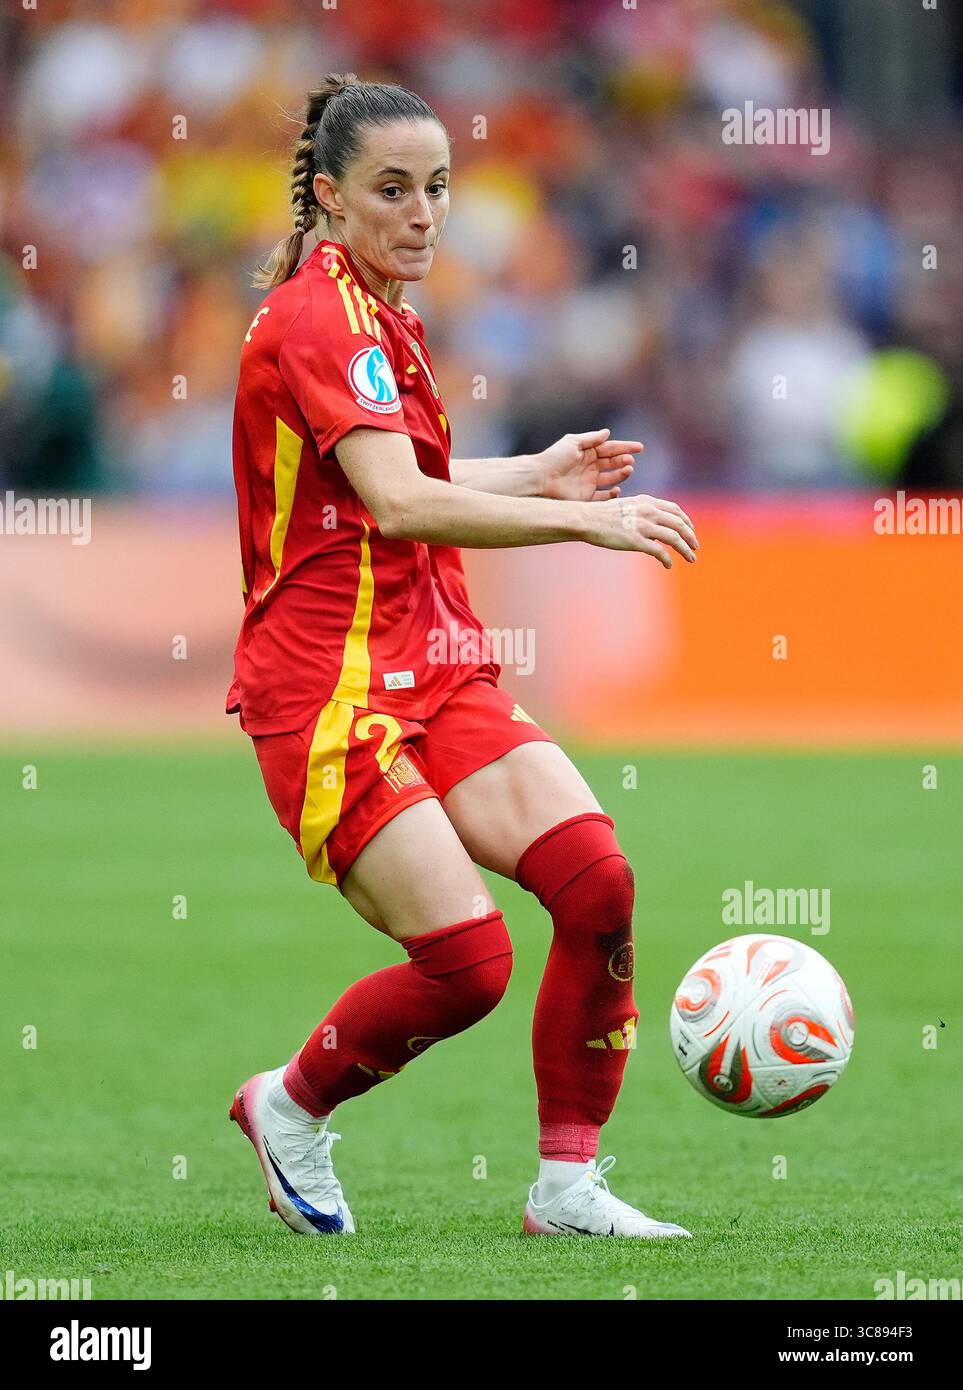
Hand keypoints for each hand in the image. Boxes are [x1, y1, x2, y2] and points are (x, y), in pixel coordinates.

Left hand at [537, 428, 640, 501]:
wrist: (540, 478)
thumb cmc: (554, 458)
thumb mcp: (573, 442)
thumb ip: (591, 438)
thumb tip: (608, 433)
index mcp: (588, 452)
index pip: (610, 449)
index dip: (625, 448)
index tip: (640, 448)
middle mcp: (590, 467)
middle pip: (612, 463)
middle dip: (624, 461)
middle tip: (630, 461)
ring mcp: (589, 482)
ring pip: (611, 479)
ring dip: (621, 475)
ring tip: (628, 470)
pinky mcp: (585, 497)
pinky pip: (603, 497)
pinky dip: (611, 495)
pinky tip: (617, 490)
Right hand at [578, 494, 698, 567]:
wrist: (587, 519)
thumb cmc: (602, 515)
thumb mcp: (627, 506)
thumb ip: (643, 512)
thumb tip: (655, 528)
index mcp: (647, 501)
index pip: (675, 510)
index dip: (687, 521)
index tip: (691, 530)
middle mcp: (649, 511)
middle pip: (679, 524)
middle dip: (691, 536)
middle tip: (695, 547)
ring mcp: (643, 526)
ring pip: (675, 538)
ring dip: (686, 549)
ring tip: (691, 558)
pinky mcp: (636, 541)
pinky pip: (659, 551)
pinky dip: (667, 559)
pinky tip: (669, 565)